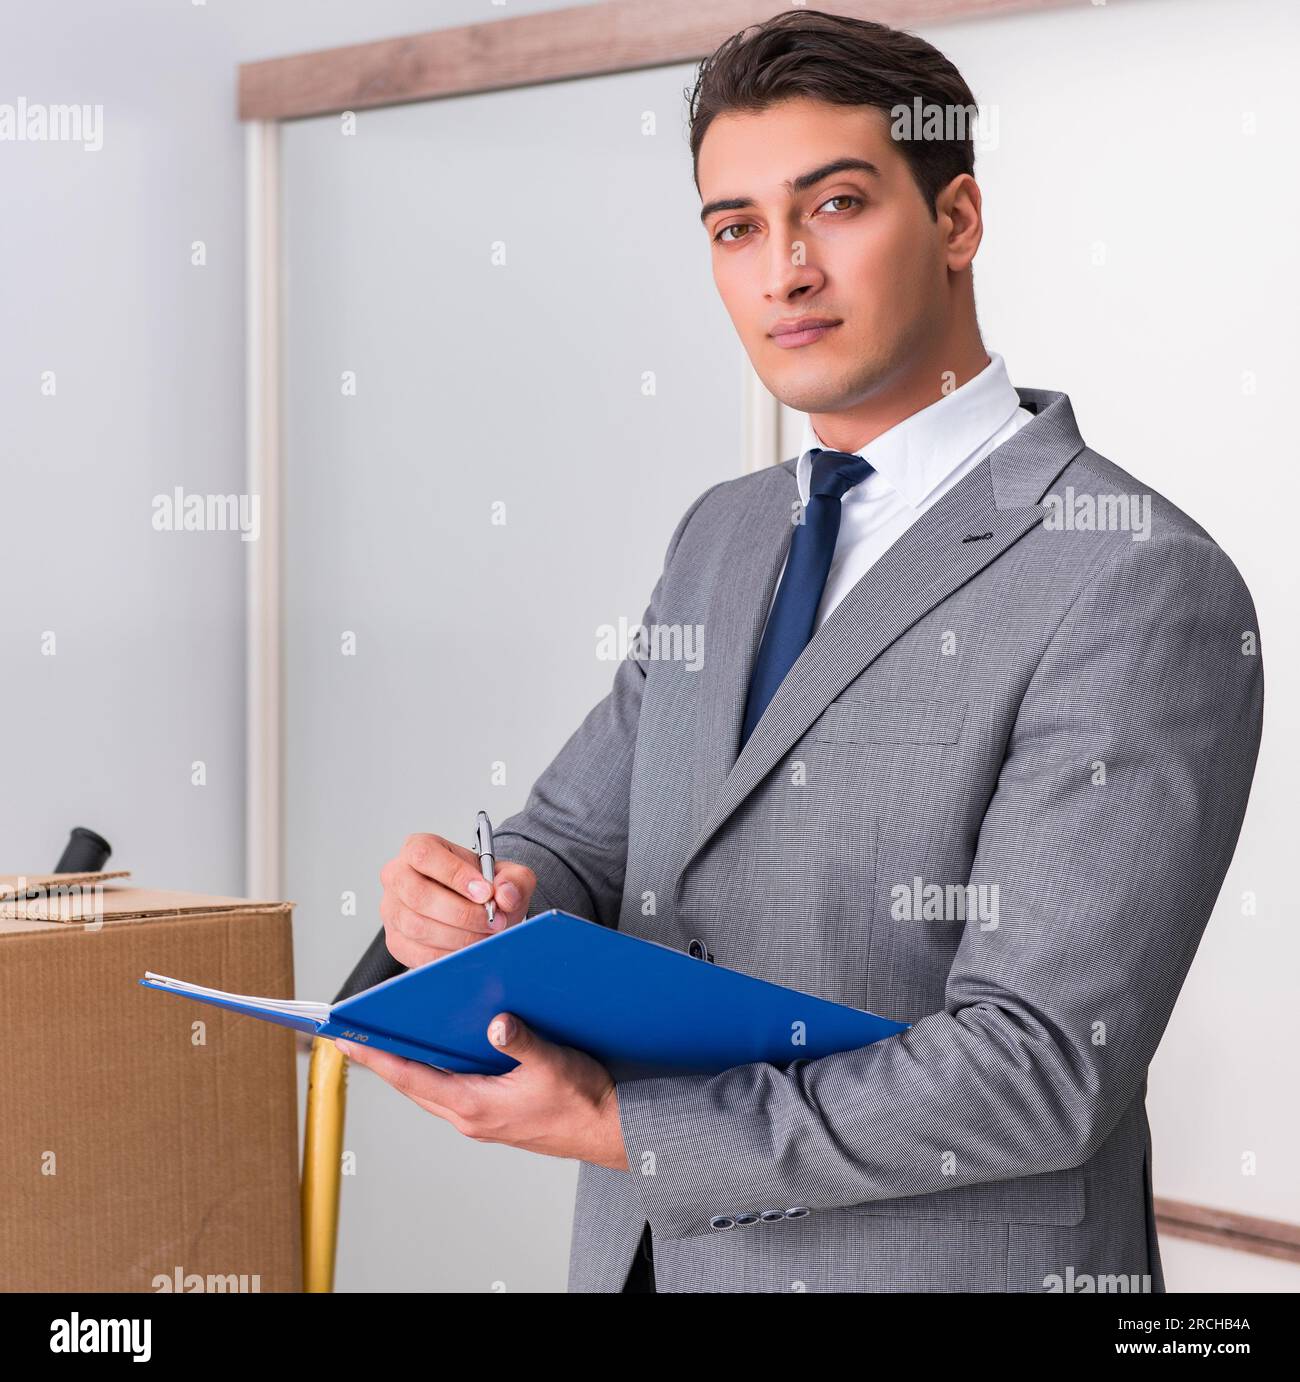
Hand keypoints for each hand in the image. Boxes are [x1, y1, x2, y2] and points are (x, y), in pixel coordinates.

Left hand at [336, 1014, 628, 1170]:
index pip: (412, 1077)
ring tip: (389, 1038)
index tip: (347, 1040)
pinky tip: (442, 1049)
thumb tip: (495, 1023)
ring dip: (410, 1065)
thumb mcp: (553, 1065)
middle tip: (354, 1035)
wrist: (610, 1130)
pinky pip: (453, 1090)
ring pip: (431, 1088)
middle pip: (413, 1084)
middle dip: (383, 1060)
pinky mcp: (495, 1114)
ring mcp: (482, 1118)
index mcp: (476, 1106)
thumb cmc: (584, 1103)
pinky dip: (438, 1071)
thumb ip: (522, 1042)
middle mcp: (472, 1116)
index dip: (377, 1058)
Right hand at [379, 832, 536, 967]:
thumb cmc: (481, 887)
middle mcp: (398, 876)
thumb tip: (505, 895)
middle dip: (462, 913)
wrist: (474, 908)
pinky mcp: (395, 940)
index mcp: (418, 848)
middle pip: (419, 895)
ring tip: (485, 936)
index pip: (425, 855)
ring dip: (459, 937)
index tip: (485, 893)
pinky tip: (469, 950)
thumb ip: (514, 880)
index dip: (455, 875)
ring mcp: (392, 910)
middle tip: (493, 921)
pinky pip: (417, 953)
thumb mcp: (506, 875)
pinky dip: (448, 955)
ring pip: (418, 927)